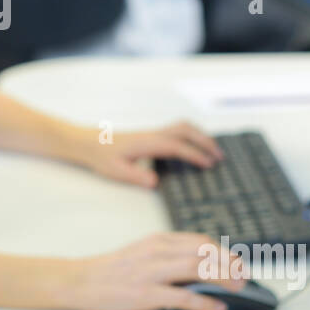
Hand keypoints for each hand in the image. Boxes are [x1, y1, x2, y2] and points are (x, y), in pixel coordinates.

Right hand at [62, 231, 245, 309]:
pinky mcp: (145, 294)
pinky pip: (182, 296)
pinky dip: (204, 302)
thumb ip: (168, 255)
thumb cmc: (111, 270)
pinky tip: (217, 308)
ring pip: (197, 269)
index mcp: (158, 240)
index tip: (237, 262)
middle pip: (204, 252)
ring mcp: (151, 272)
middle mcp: (157, 251)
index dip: (224, 252)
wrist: (81, 280)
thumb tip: (198, 266)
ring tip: (239, 289)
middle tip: (245, 277)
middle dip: (230, 264)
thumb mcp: (143, 252)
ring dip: (223, 278)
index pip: (201, 241)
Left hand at [76, 120, 223, 187]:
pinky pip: (177, 130)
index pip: (177, 147)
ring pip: (182, 126)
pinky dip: (192, 135)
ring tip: (214, 151)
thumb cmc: (102, 157)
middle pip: (185, 130)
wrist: (89, 142)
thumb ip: (136, 176)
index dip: (195, 155)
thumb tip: (156, 183)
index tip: (209, 165)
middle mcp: (153, 134)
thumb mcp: (116, 171)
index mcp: (147, 143)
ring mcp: (153, 132)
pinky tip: (196, 147)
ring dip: (200, 136)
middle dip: (205, 141)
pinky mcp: (152, 135)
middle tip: (220, 157)